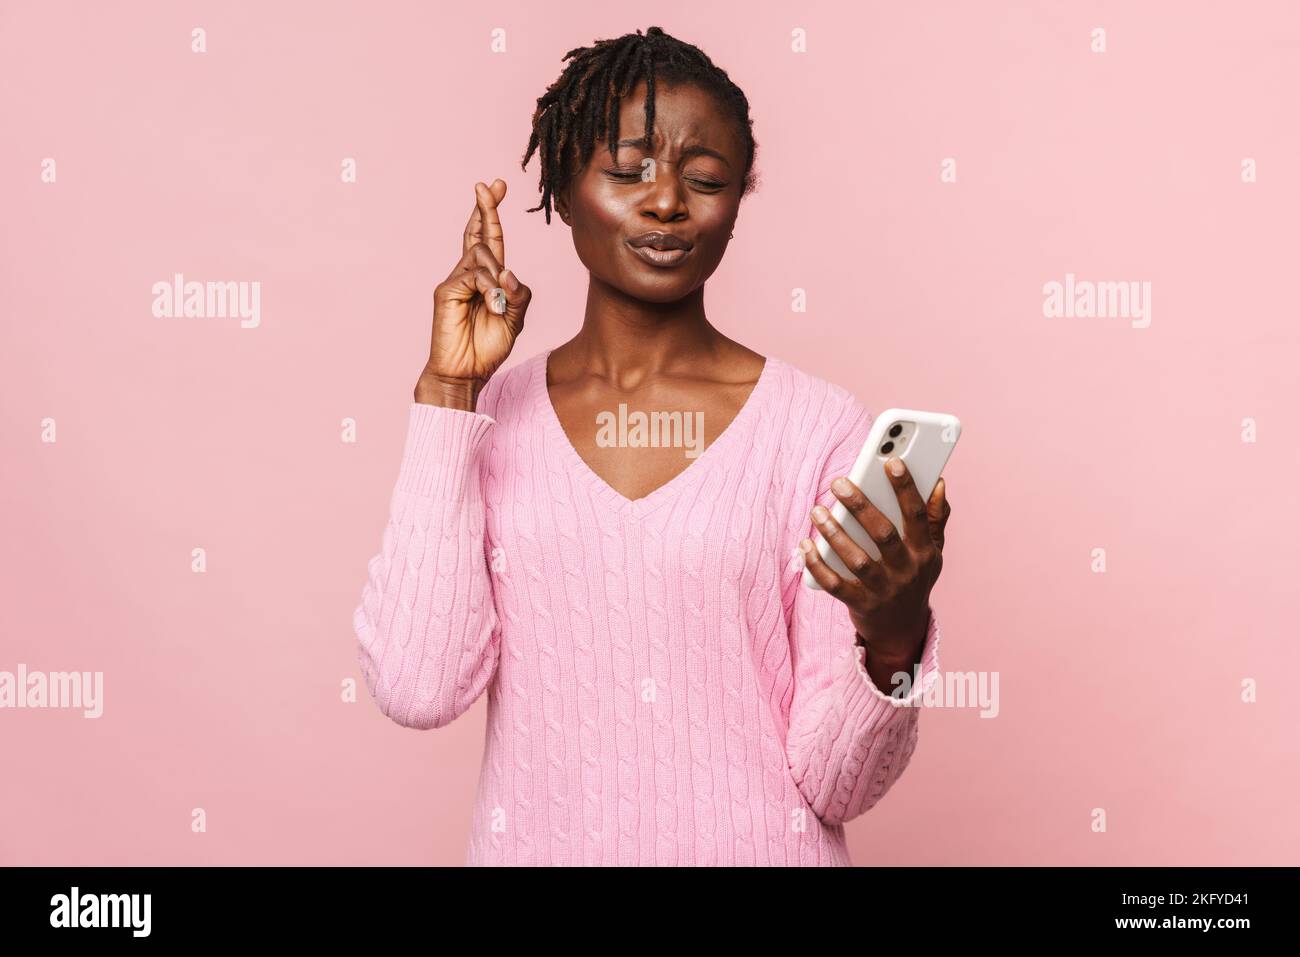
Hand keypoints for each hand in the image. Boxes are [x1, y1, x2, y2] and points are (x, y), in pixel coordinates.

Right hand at [416, 179, 532, 401]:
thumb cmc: (488, 347)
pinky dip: (488, 289)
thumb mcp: (516, 318)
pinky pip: (472, 276)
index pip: (487, 238)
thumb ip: (519, 293)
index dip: (490, 212)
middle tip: (495, 183)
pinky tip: (493, 306)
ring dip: (497, 275)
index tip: (496, 185)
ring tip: (499, 305)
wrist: (466, 373)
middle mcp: (468, 275)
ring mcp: (455, 282)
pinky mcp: (446, 292)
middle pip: (479, 234)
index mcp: (486, 279)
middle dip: (488, 207)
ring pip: (481, 255)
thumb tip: (508, 272)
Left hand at [800, 459, 950, 671]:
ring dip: (834, 534)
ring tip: (817, 511)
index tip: (890, 460)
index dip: (906, 487)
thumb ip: (936, 518)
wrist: (901, 630)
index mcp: (925, 552)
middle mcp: (907, 571)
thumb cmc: (914, 579)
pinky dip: (817, 565)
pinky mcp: (861, 605)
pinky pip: (835, 585)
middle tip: (839, 482)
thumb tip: (939, 483)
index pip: (916, 515)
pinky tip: (804, 545)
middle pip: (884, 534)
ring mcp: (884, 590)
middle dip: (861, 506)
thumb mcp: (932, 552)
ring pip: (858, 560)